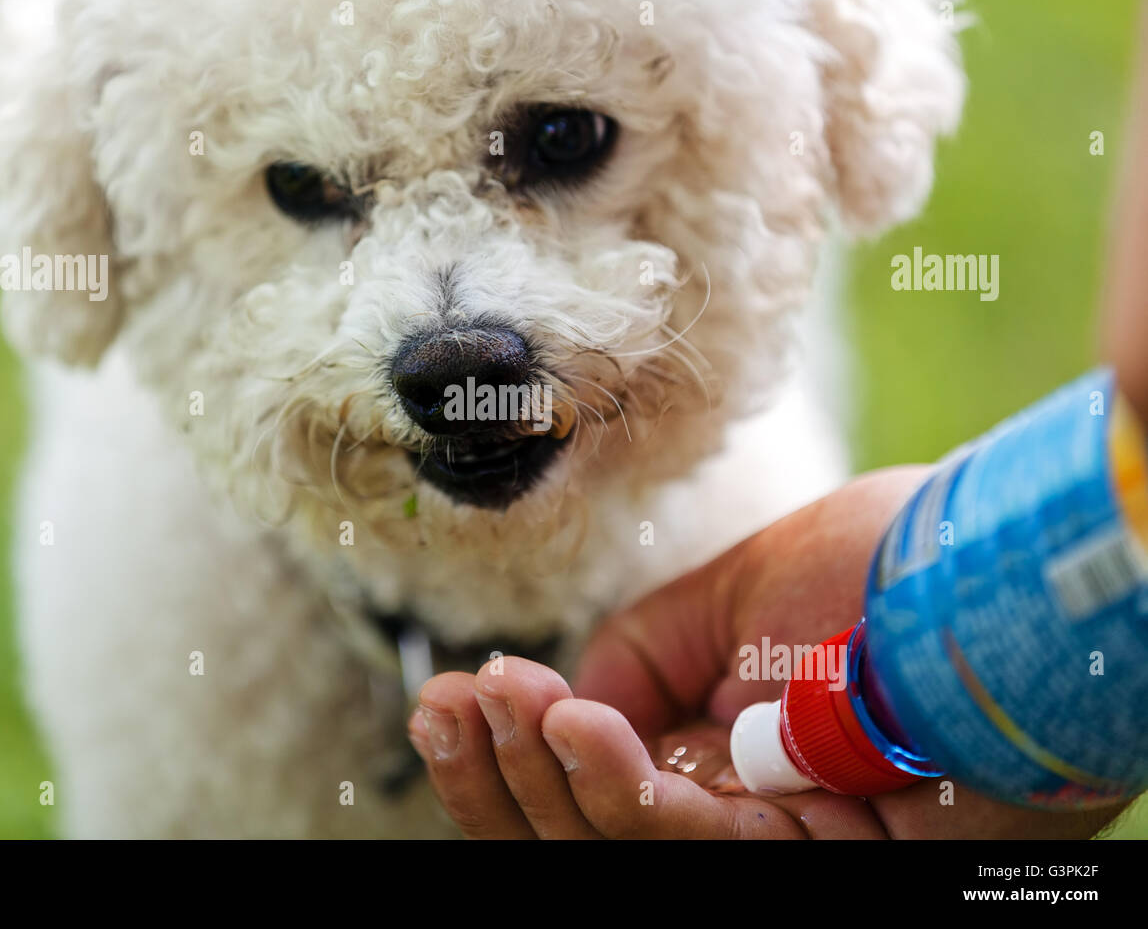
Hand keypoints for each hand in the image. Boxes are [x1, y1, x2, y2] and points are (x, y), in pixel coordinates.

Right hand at [407, 468, 1126, 837]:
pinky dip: (620, 790)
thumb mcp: (728, 599)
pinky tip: (569, 725)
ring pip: (622, 848)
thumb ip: (638, 658)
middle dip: (502, 778)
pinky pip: (695, 844)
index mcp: (706, 755)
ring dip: (544, 780)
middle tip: (460, 702)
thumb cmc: (877, 571)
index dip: (500, 759)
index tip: (446, 698)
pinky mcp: (819, 861)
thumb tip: (566, 709)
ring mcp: (773, 842)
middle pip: (582, 836)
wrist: (985, 575)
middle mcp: (731, 812)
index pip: (579, 787)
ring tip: (504, 702)